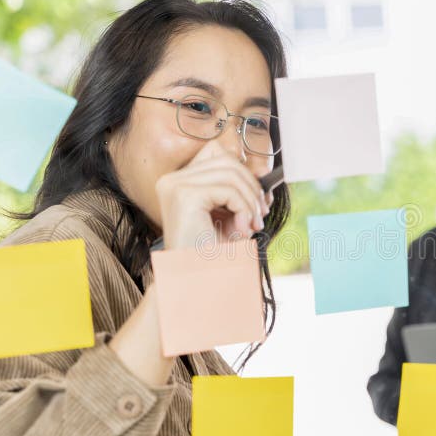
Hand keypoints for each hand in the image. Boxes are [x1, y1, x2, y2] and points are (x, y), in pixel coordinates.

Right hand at [155, 140, 269, 249]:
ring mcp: (176, 186)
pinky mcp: (185, 196)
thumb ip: (239, 191)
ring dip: (250, 201)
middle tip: (259, 216)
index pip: (219, 155)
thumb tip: (263, 174)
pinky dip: (244, 210)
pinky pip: (229, 191)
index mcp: (178, 181)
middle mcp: (172, 180)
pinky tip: (242, 232)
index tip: (256, 200)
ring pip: (231, 174)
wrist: (195, 281)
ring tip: (252, 227)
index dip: (243, 172)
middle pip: (227, 161)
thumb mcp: (228, 215)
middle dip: (251, 187)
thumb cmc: (210, 253)